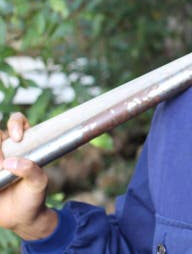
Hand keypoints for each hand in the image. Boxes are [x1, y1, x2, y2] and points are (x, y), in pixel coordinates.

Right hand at [0, 113, 57, 240]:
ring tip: (1, 180)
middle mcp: (4, 150)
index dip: (16, 123)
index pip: (17, 122)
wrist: (22, 218)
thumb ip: (31, 171)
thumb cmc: (34, 196)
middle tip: (3, 164)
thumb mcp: (39, 183)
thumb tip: (11, 162)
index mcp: (23, 145)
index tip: (18, 137)